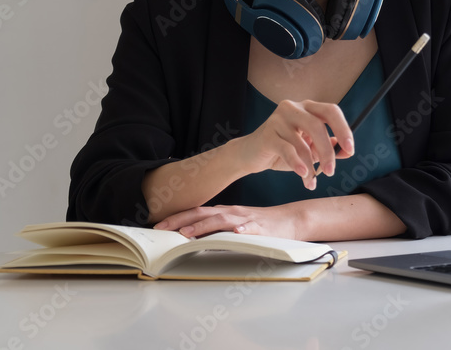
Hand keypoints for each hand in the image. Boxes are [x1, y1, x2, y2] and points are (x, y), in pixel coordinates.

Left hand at [153, 204, 300, 238]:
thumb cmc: (262, 224)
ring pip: (222, 221)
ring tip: (188, 233)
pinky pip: (251, 229)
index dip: (177, 217)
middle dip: (181, 220)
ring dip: (203, 226)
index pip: (197, 212)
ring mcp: (247, 220)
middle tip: (162, 228)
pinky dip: (243, 231)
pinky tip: (235, 234)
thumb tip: (194, 239)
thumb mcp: (236, 225)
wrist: (292, 220)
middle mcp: (233, 213)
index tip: (159, 224)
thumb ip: (217, 229)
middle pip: (203, 213)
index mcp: (225, 212)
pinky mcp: (262, 228)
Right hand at [236, 99, 354, 189]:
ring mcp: (278, 119)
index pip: (331, 111)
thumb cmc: (283, 151)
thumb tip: (346, 151)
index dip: (343, 129)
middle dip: (327, 151)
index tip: (350, 150)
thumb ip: (328, 148)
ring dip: (310, 165)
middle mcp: (293, 108)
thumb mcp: (309, 150)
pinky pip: (287, 150)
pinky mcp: (267, 134)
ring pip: (302, 142)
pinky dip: (297, 164)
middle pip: (318, 125)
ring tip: (311, 181)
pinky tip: (303, 175)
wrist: (250, 155)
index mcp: (308, 108)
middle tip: (331, 171)